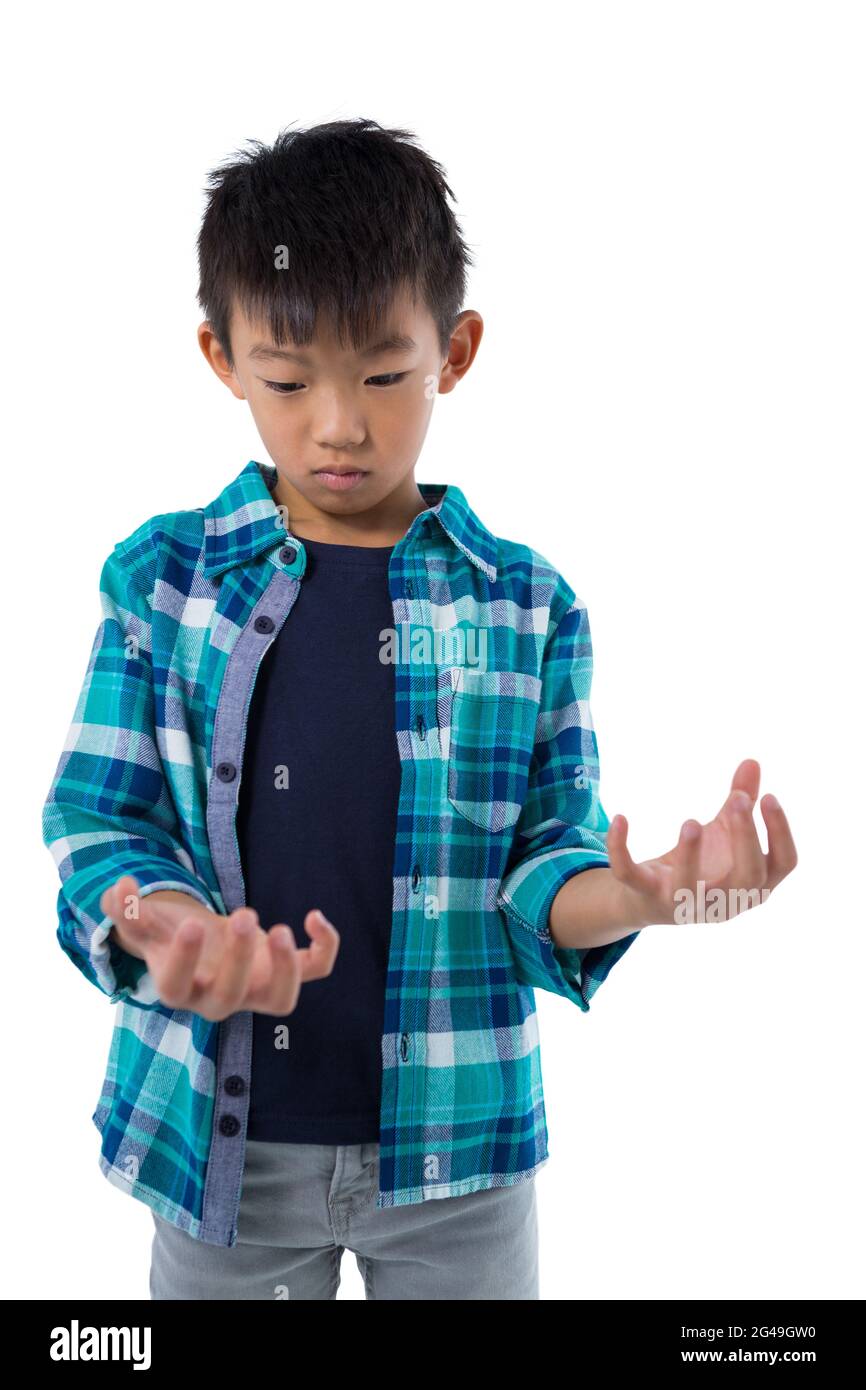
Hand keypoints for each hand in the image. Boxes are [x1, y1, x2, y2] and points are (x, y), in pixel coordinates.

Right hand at [100, 874, 339, 1019]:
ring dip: (286, 969)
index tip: (191, 924)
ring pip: (280, 1001)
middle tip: (244, 914)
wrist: (204, 943)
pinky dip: (324, 947)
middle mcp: (217, 998)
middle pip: (229, 996)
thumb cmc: (169, 933)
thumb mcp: (146, 922)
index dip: (183, 960)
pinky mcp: (285, 973)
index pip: (175, 986)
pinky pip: (315, 970)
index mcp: (177, 986)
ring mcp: (256, 990)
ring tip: (283, 928)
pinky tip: (315, 916)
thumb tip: (120, 888)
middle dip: (239, 958)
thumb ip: (126, 910)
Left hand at [605, 759, 796, 925]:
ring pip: (689, 888)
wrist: (652, 899)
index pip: (783, 864)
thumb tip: (752, 762)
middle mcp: (725, 901)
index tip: (769, 797)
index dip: (781, 833)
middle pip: (747, 878)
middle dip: (745, 838)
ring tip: (690, 822)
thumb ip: (739, 801)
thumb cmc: (703, 864)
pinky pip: (631, 876)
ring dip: (689, 855)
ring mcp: (685, 904)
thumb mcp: (723, 831)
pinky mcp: (647, 896)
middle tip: (738, 800)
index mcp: (754, 885)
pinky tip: (620, 818)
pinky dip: (621, 848)